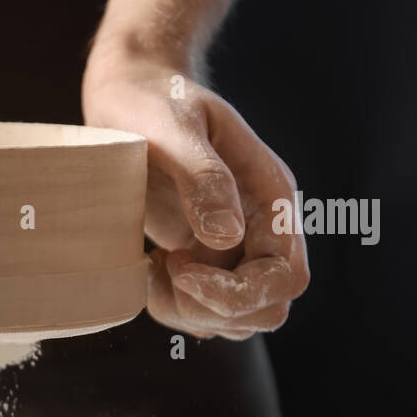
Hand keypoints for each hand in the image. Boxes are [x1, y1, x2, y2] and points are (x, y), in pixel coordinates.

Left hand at [82, 61, 308, 339]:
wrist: (130, 96)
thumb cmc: (153, 102)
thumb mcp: (173, 128)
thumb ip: (203, 177)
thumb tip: (228, 236)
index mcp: (270, 198)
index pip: (286, 276)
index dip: (238, 291)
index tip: (179, 266)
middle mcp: (261, 230)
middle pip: (268, 309)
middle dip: (215, 309)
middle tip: (167, 270)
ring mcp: (233, 249)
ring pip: (235, 320)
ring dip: (189, 313)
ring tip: (153, 268)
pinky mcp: (202, 260)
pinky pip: (202, 312)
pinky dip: (173, 308)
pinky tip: (148, 269)